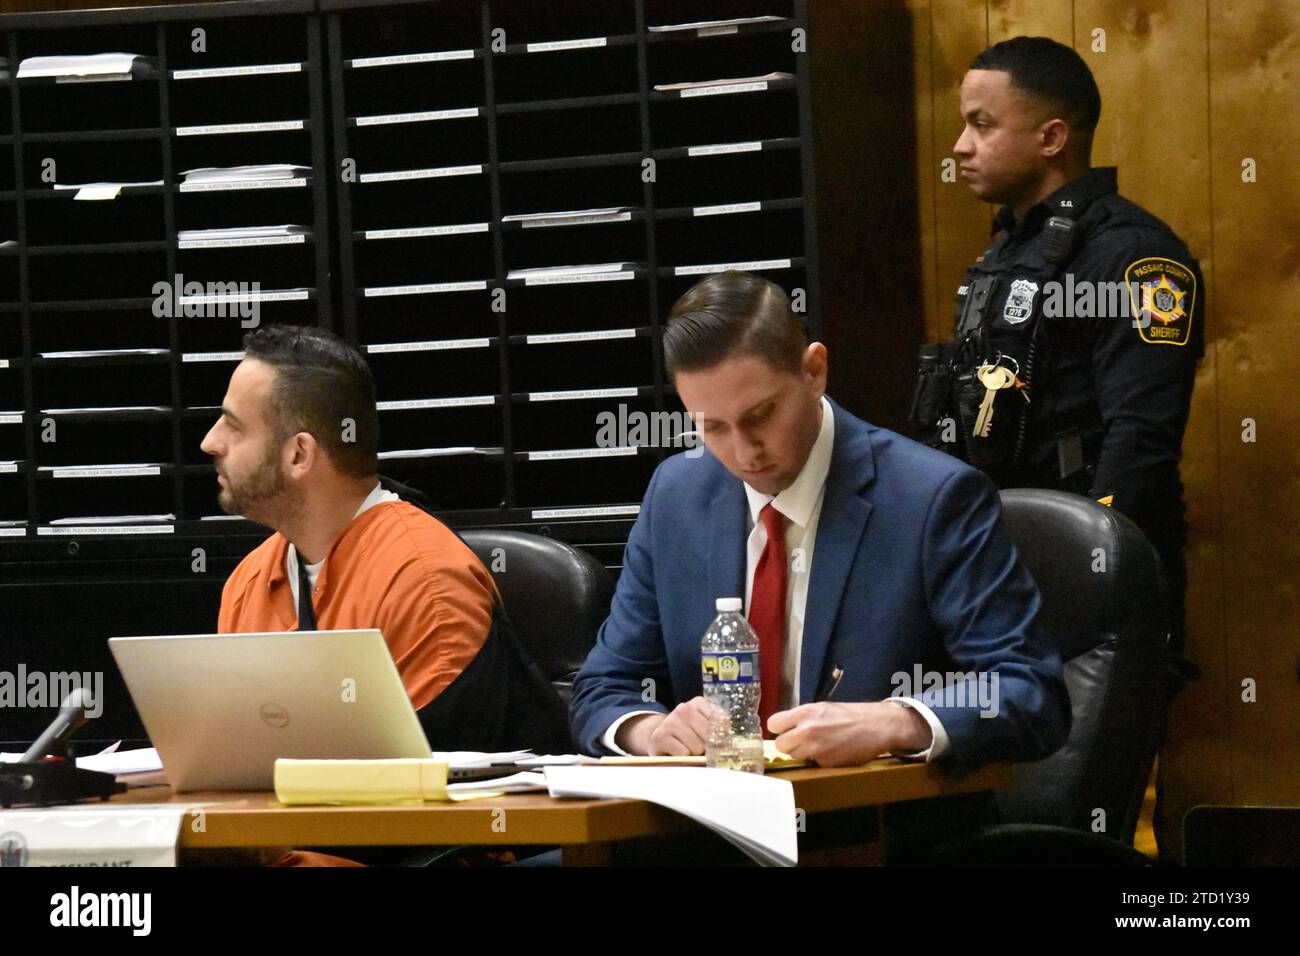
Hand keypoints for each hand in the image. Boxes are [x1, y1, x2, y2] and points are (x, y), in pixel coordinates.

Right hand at [616, 697, 719, 755]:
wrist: (659, 739)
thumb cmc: (687, 735)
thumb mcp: (704, 725)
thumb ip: (719, 728)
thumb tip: (728, 743)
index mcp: (698, 703)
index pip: (722, 723)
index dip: (720, 737)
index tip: (714, 741)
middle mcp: (683, 709)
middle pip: (708, 737)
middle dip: (705, 747)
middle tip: (697, 747)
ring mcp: (670, 721)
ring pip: (697, 747)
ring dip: (693, 754)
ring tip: (686, 749)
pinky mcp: (660, 737)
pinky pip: (683, 754)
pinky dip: (682, 758)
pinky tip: (676, 753)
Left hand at [767, 701, 930, 766]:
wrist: (876, 727)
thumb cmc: (849, 715)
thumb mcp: (822, 708)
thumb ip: (802, 717)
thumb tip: (785, 727)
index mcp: (805, 713)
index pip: (773, 724)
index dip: (778, 728)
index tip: (784, 730)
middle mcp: (807, 731)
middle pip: (781, 744)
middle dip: (789, 744)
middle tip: (800, 741)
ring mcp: (816, 749)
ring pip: (795, 756)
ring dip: (802, 753)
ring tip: (818, 745)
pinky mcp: (826, 764)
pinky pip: (813, 763)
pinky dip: (819, 760)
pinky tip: (832, 752)